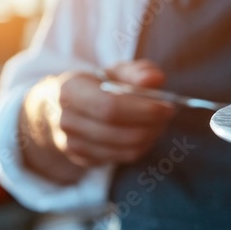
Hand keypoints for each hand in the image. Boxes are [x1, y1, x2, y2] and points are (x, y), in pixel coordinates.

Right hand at [19, 60, 175, 181]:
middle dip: (150, 124)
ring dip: (150, 136)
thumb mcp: (114, 71)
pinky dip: (141, 146)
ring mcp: (71, 142)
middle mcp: (66, 118)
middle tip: (167, 114)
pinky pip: (122, 158)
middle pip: (117, 131)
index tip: (166, 106)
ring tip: (158, 122)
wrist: (63, 107)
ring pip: (123, 148)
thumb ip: (136, 72)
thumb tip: (154, 80)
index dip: (142, 109)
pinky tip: (145, 132)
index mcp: (70, 89)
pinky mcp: (83, 159)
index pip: (109, 105)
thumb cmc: (96, 85)